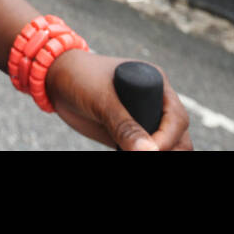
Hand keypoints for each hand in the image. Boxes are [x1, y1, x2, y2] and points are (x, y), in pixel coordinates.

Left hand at [44, 49, 191, 150]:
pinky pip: (145, 151)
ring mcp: (144, 119)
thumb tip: (149, 152)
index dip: (168, 138)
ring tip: (129, 152)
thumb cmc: (78, 78)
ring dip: (158, 153)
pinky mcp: (130, 135)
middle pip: (179, 136)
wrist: (54, 80)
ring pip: (167, 147)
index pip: (177, 118)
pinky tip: (123, 154)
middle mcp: (155, 102)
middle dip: (169, 150)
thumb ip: (123, 124)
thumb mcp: (101, 99)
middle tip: (144, 154)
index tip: (151, 150)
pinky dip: (143, 155)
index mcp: (156, 84)